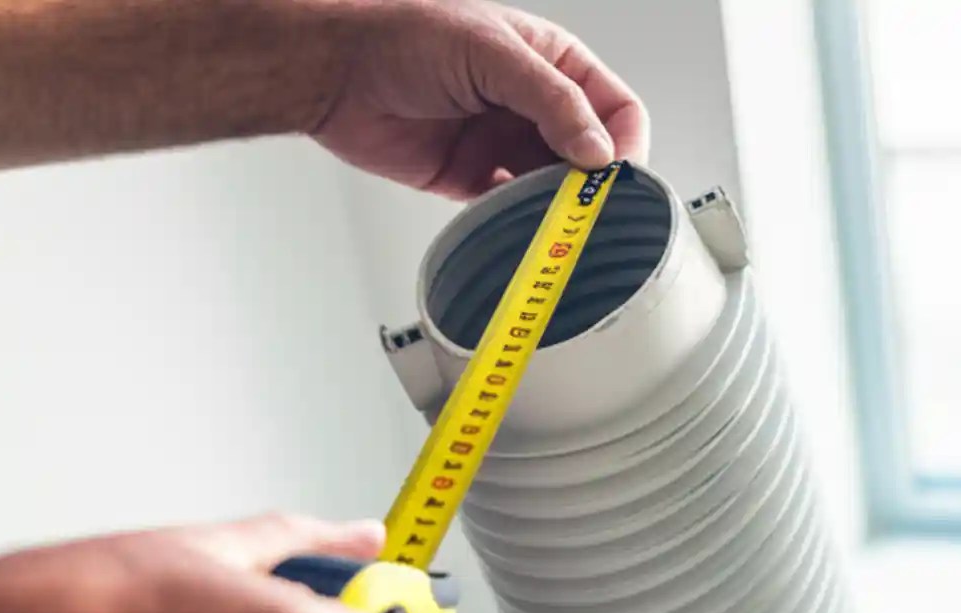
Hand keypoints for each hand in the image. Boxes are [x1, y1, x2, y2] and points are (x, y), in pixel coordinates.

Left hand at [317, 0, 649, 199]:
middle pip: (589, 154)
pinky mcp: (473, 179)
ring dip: (560, 207)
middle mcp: (533, 106)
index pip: (616, 108)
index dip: (625, 142)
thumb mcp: (491, 53)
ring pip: (554, 186)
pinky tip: (523, 227)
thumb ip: (550, 100)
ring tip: (559, 224)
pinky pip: (512, 208)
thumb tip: (597, 148)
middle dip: (595, 183)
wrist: (336, 70)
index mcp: (552, 64)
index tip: (616, 174)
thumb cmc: (404, 36)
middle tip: (593, 210)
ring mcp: (504, 143)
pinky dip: (522, 222)